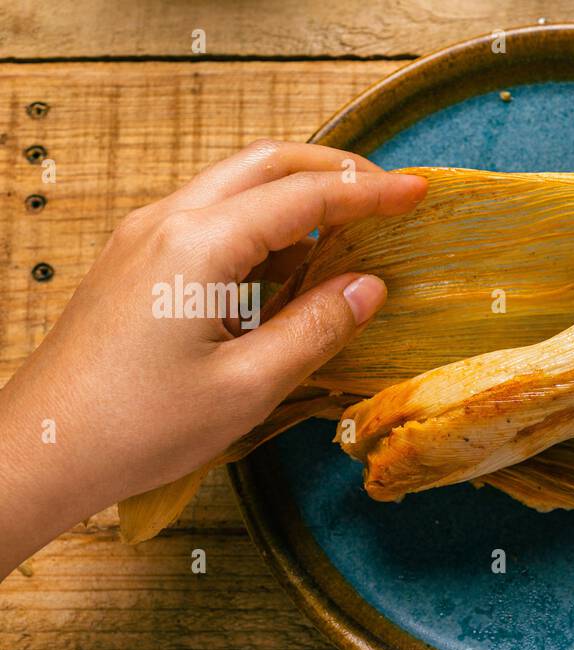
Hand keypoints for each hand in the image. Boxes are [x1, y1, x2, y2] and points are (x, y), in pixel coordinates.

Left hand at [0, 140, 426, 574]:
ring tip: (353, 226)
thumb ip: (316, 328)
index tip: (420, 192)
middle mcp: (168, 222)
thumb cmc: (139, 428)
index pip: (303, 196)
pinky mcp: (137, 260)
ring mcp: (146, 237)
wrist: (43, 450)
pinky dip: (263, 223)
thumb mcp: (247, 387)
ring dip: (298, 193)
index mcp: (198, 246)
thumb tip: (369, 286)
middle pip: (265, 164)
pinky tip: (291, 262)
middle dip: (334, 171)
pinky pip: (212, 217)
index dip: (369, 193)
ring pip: (236, 185)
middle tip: (390, 194)